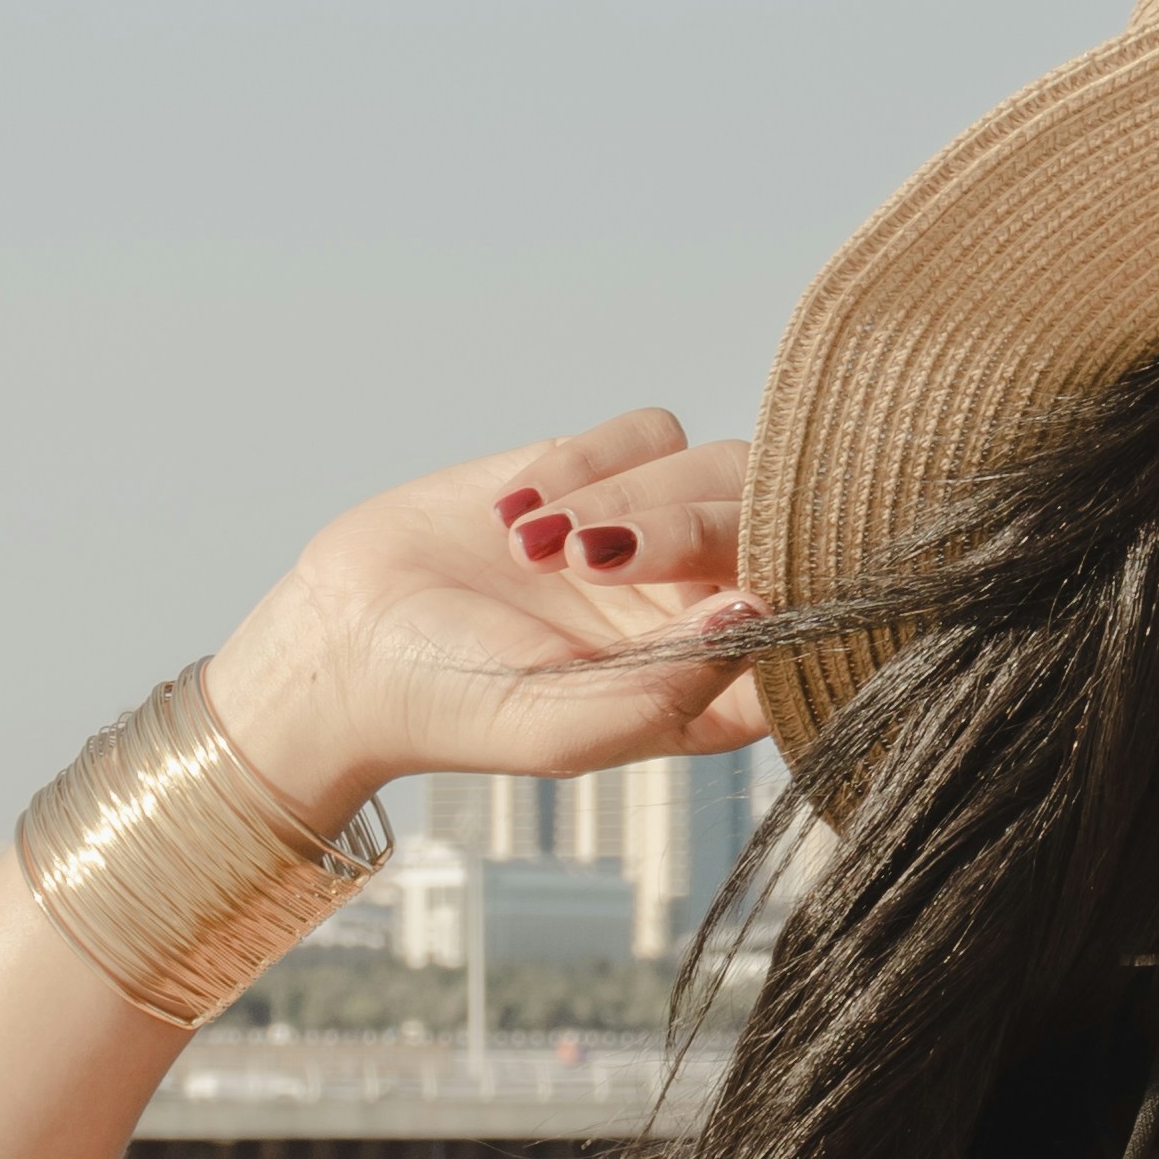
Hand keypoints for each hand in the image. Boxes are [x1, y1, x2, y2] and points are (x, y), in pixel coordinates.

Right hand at [200, 409, 766, 816]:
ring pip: (717, 466)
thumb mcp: (563, 728)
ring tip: (531, 551)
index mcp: (717, 685)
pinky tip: (514, 515)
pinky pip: (650, 430)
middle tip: (585, 560)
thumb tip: (762, 612)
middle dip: (683, 532)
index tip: (715, 598)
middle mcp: (705, 604)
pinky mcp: (608, 469)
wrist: (346, 643)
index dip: (787, 594)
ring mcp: (662, 532)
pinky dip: (585, 462)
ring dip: (622, 497)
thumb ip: (670, 685)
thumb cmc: (457, 708)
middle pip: (770, 528)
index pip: (812, 625)